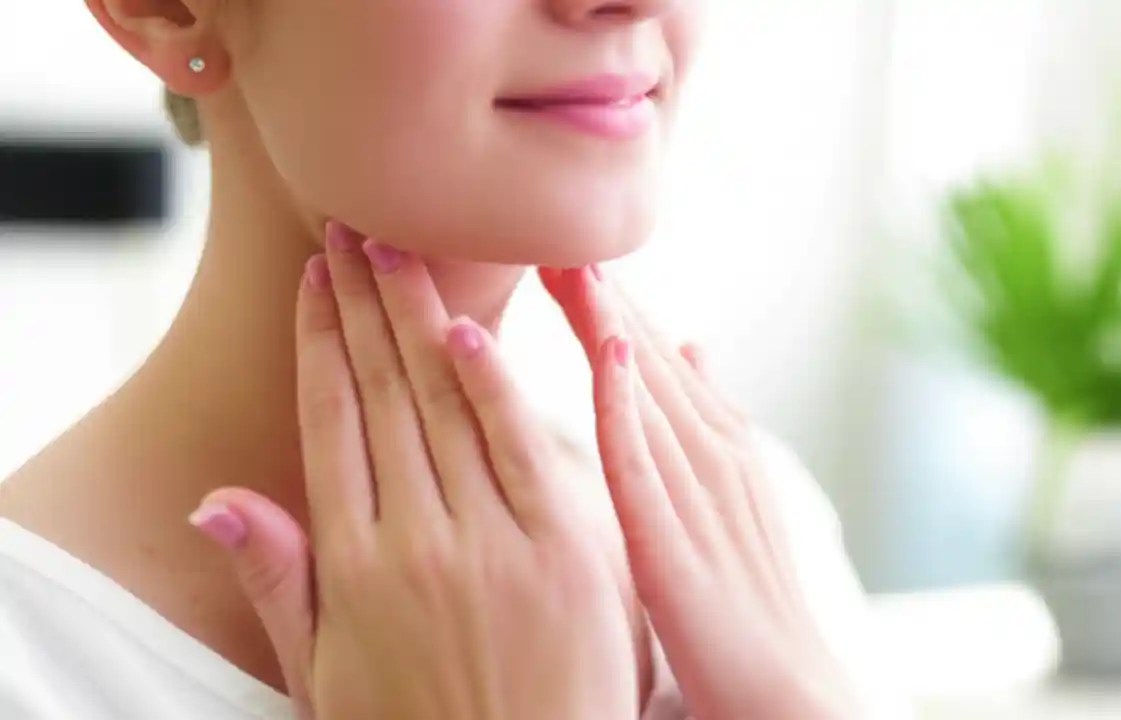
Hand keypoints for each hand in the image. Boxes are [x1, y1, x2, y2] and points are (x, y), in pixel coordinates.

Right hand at [187, 223, 637, 719]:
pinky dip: (495, 388)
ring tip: (401, 254)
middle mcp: (416, 543)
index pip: (331, 424)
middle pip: (383, 397)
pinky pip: (526, 450)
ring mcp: (494, 546)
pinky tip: (471, 330)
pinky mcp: (566, 554)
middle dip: (366, 307)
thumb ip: (279, 583)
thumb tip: (218, 503)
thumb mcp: (323, 676)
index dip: (320, 344)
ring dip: (420, 322)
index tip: (316, 282)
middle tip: (355, 234)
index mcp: (354, 566)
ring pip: (446, 409)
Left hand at [539, 265, 856, 719]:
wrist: (787, 696)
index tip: (568, 249)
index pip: (656, 359)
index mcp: (720, 448)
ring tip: (570, 261)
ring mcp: (703, 496)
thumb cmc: (748, 606)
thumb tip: (695, 345)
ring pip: (646, 391)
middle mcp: (717, 456)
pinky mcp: (680, 543)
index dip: (615, 302)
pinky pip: (646, 459)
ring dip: (609, 322)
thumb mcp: (727, 498)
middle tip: (553, 229)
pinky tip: (605, 350)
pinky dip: (625, 400)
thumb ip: (703, 420)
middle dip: (605, 293)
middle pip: (650, 359)